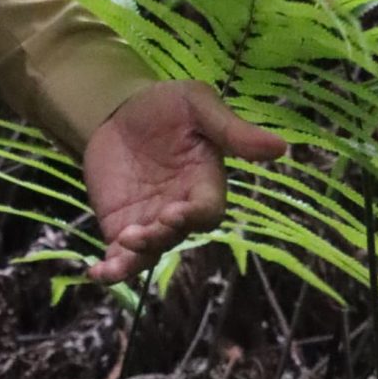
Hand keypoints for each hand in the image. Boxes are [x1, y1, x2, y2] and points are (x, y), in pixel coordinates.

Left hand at [81, 80, 286, 283]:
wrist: (118, 110)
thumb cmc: (167, 105)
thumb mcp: (197, 104)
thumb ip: (231, 129)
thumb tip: (279, 146)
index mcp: (205, 183)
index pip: (208, 210)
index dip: (194, 216)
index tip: (174, 213)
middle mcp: (181, 209)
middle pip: (177, 236)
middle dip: (158, 238)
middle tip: (136, 234)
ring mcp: (151, 222)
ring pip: (149, 254)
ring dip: (134, 260)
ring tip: (115, 259)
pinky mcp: (121, 226)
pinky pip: (120, 257)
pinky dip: (111, 270)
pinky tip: (98, 274)